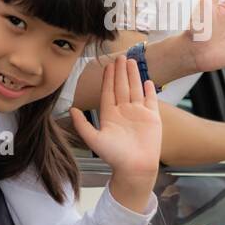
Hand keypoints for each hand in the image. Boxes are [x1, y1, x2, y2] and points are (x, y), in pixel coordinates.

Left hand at [69, 56, 160, 181]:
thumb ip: (82, 125)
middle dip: (121, 71)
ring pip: (135, 89)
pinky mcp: (152, 118)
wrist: (135, 168)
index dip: (108, 78)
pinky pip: (151, 100)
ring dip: (134, 75)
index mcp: (110, 115)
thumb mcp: (94, 140)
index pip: (109, 91)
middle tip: (120, 56)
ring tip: (132, 61)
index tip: (108, 64)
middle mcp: (124, 111)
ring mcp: (139, 113)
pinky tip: (147, 80)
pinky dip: (149, 90)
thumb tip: (71, 109)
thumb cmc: (114, 156)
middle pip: (122, 86)